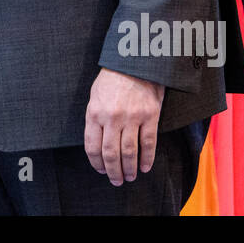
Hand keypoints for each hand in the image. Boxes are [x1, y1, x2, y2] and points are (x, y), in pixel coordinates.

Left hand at [84, 68, 164, 184]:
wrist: (135, 61)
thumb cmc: (113, 78)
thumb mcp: (95, 96)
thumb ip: (95, 119)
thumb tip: (97, 144)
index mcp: (95, 113)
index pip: (92, 147)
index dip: (96, 163)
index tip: (100, 170)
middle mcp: (112, 117)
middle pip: (111, 154)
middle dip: (113, 172)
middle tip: (116, 181)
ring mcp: (132, 117)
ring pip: (129, 152)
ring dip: (129, 169)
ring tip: (130, 177)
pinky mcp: (150, 116)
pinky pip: (148, 143)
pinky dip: (147, 159)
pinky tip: (145, 167)